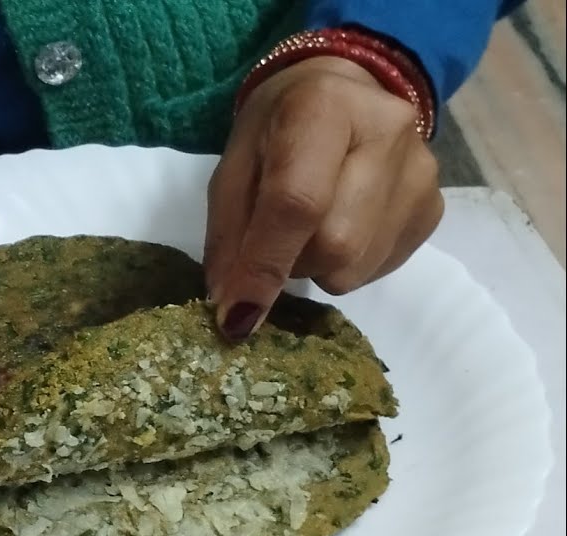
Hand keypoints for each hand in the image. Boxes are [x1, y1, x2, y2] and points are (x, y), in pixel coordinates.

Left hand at [204, 56, 443, 340]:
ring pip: (357, 266)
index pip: (297, 202)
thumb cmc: (277, 128)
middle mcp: (387, 133)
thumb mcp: (234, 165)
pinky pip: (379, 268)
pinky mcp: (434, 208)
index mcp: (325, 108)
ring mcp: (422, 173)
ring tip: (308, 227)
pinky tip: (340, 225)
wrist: (345, 94)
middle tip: (272, 242)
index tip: (237, 315)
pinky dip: (347, 265)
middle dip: (290, 264)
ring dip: (317, 267)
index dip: (264, 265)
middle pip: (336, 244)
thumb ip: (229, 233)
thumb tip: (233, 307)